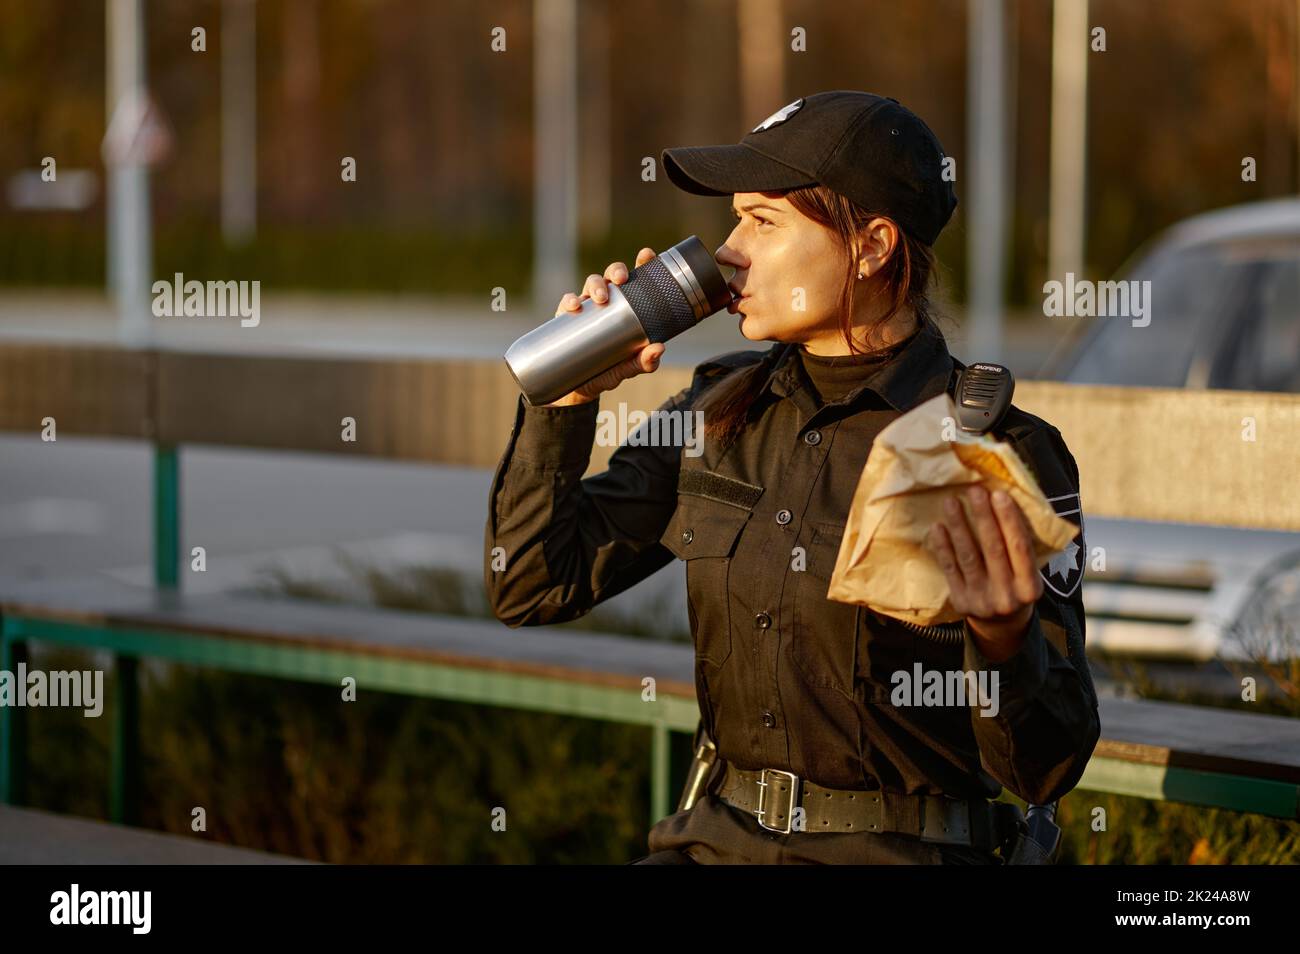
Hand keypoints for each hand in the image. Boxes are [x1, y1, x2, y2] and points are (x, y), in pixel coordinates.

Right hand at [544, 248, 662, 405]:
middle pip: (611, 275)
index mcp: (627, 306)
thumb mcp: (628, 368)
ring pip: (590, 283)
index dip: (642, 263)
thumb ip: (644, 361)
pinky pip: (567, 302)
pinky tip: (574, 307)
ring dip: (595, 284)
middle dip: (616, 271)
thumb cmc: (608, 371)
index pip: (636, 280)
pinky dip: (570, 300)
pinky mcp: (566, 318)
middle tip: (621, 280)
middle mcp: (607, 301)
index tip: (647, 254)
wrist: (578, 389)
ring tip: (600, 297)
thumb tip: (659, 348)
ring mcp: (587, 307)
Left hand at [924, 484, 1042, 662]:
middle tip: (974, 491)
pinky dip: (943, 547)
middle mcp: (1007, 596)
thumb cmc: (1017, 587)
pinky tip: (938, 527)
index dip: (1009, 521)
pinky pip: (950, 569)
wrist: (1001, 627)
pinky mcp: (961, 602)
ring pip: (968, 557)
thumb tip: (1010, 503)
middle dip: (983, 518)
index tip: (999, 495)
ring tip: (951, 502)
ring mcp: (982, 600)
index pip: (1020, 548)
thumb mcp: (1030, 575)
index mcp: (1030, 588)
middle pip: (993, 549)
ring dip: (959, 527)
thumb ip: (1023, 548)